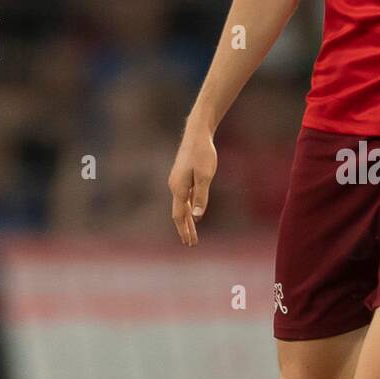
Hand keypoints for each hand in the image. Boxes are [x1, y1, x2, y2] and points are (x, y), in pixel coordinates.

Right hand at [168, 125, 217, 245]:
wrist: (197, 134)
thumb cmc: (203, 154)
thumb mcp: (205, 176)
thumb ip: (201, 196)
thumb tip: (196, 216)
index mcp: (178, 188)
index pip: (179, 215)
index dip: (184, 230)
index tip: (189, 243)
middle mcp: (175, 186)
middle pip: (178, 213)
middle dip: (185, 229)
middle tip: (191, 244)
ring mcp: (178, 182)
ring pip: (181, 206)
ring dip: (186, 220)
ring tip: (191, 233)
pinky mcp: (183, 177)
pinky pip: (184, 198)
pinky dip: (188, 208)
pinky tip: (192, 214)